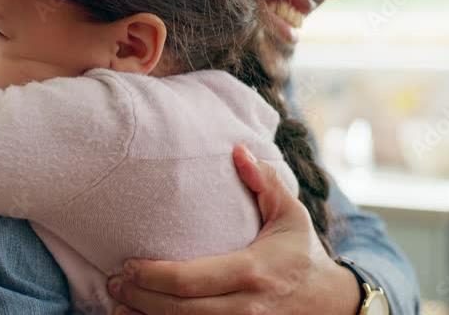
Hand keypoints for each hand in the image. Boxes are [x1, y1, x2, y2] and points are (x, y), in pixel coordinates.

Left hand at [107, 145, 360, 314]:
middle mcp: (246, 307)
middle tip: (114, 284)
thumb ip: (264, 182)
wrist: (335, 305)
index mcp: (252, 270)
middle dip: (139, 298)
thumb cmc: (301, 255)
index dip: (152, 276)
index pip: (190, 281)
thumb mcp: (290, 215)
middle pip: (179, 311)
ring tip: (118, 304)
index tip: (128, 265)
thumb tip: (237, 150)